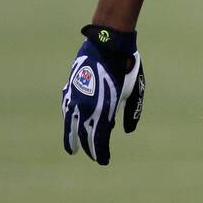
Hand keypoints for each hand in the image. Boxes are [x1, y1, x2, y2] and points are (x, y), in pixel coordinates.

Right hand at [61, 25, 144, 164]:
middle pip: (83, 134)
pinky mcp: (71, 85)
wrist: (107, 42)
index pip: (99, 139)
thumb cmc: (125, 65)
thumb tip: (128, 130)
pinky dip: (68, 117)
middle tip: (91, 156)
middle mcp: (86, 106)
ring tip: (72, 147)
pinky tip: (69, 120)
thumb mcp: (135, 89)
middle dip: (87, 147)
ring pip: (70, 122)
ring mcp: (76, 95)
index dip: (100, 152)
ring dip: (71, 135)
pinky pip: (67, 106)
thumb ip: (131, 111)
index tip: (103, 161)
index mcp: (103, 109)